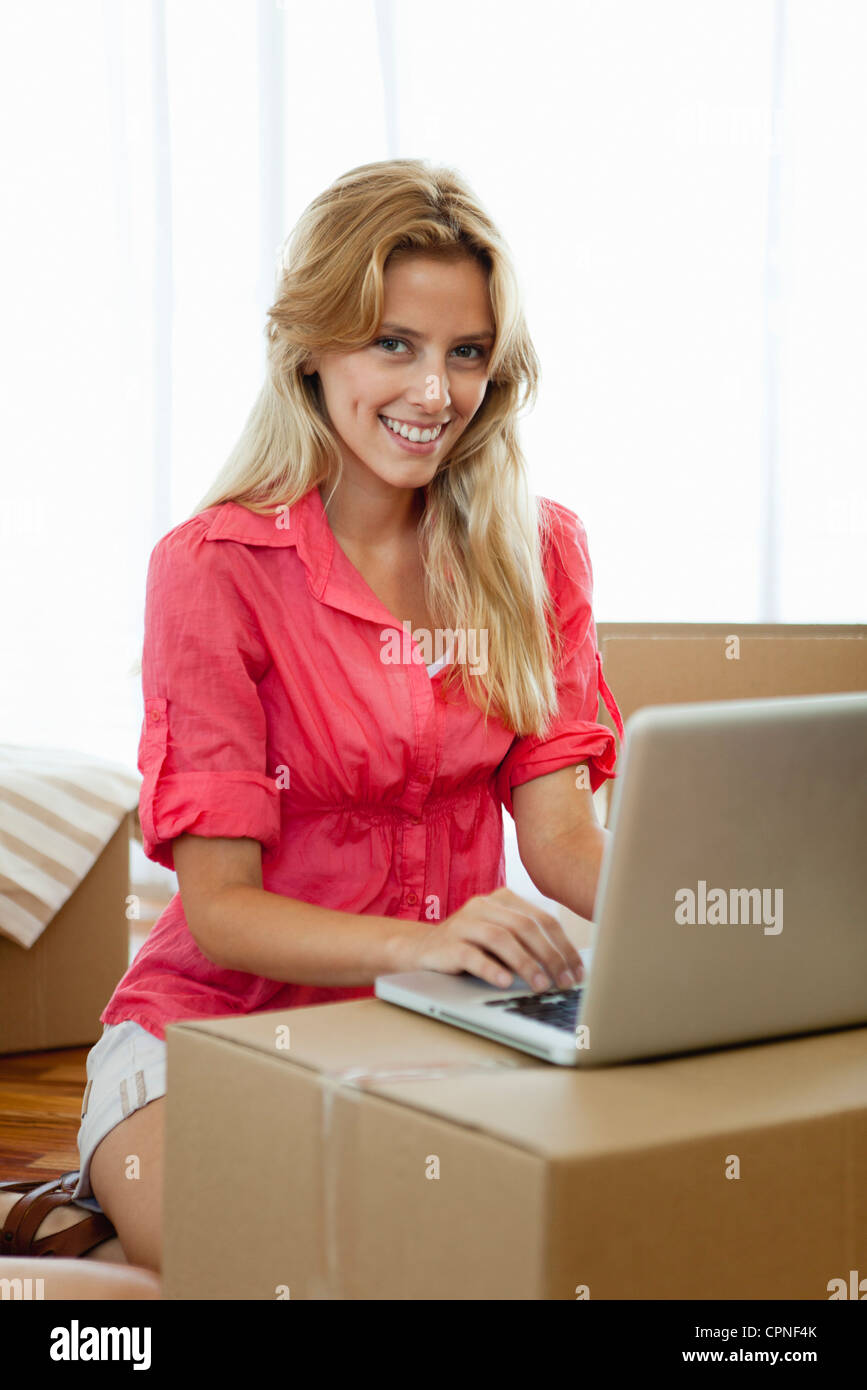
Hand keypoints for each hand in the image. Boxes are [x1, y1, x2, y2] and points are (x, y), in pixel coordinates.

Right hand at [400, 887, 584, 992]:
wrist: (421, 949)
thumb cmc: (472, 947)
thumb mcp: (502, 940)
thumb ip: (528, 944)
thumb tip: (567, 969)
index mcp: (504, 899)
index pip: (542, 919)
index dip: (564, 946)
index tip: (578, 972)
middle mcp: (485, 905)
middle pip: (525, 927)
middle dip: (550, 956)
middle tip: (564, 982)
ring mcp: (464, 922)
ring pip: (501, 939)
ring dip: (525, 964)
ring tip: (541, 986)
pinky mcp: (446, 943)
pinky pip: (472, 955)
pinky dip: (491, 969)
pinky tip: (506, 982)